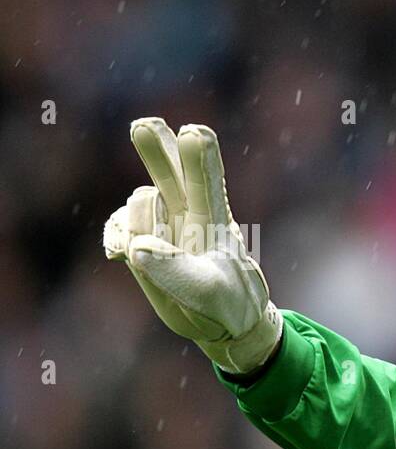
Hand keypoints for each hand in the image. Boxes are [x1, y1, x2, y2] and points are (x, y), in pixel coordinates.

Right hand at [103, 117, 281, 374]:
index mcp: (215, 220)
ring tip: (155, 255)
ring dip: (140, 224)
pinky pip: (117, 229)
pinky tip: (118, 255)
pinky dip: (115, 238)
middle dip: (158, 148)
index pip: (207, 182)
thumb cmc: (228, 304)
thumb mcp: (210, 294)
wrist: (219, 323)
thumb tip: (138, 247)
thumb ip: (177, 271)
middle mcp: (187, 214)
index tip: (195, 132)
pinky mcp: (140, 242)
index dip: (200, 158)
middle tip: (144, 125)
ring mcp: (162, 225)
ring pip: (139, 203)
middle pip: (170, 171)